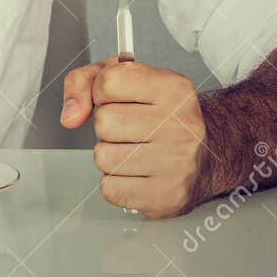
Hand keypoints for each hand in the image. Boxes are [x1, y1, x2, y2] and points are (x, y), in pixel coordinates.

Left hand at [60, 55, 208, 218]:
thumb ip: (85, 82)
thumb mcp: (127, 80)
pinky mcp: (167, 196)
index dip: (102, 91)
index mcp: (173, 87)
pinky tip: (137, 173)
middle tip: (129, 128)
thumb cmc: (160, 116)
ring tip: (135, 149)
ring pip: (103, 157)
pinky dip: (116, 182)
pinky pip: (110, 188)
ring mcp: (177, 163)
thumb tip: (70, 115)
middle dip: (106, 125)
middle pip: (103, 121)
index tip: (117, 97)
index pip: (109, 81)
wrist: (206, 156)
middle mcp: (181, 124)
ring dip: (110, 154)